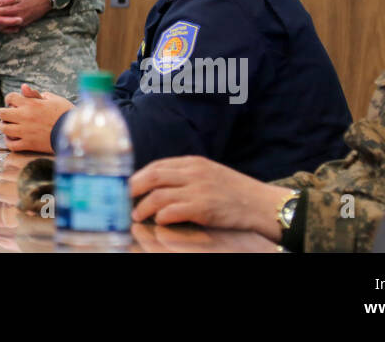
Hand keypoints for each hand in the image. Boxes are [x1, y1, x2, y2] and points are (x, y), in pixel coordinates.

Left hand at [0, 83, 73, 153]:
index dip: (10, 99)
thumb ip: (35, 94)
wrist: (74, 132)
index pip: (10, 97)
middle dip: (4, 112)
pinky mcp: (29, 144)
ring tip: (11, 127)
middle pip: (2, 113)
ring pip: (4, 128)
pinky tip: (13, 138)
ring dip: (5, 126)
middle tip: (11, 115)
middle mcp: (24, 116)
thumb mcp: (52, 99)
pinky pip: (11, 145)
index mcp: (30, 104)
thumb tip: (24, 87)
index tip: (14, 102)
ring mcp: (25, 131)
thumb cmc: (65, 113)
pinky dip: (9, 142)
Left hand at [128, 155, 294, 242]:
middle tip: (122, 199)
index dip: (138, 176)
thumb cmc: (235, 192)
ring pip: (159, 195)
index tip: (127, 187)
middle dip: (133, 188)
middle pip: (153, 176)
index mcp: (193, 162)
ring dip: (143, 206)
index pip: (157, 166)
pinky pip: (173, 210)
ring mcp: (198, 189)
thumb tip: (158, 184)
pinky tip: (157, 221)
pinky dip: (161, 216)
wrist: (261, 203)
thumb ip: (186, 175)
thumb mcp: (209, 174)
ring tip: (136, 215)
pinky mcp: (204, 207)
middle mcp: (193, 172)